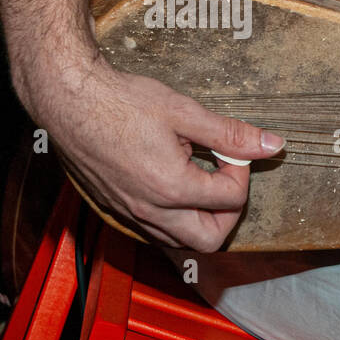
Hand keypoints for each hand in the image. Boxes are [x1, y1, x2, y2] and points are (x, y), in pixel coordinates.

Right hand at [21, 52, 283, 251]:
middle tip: (225, 181)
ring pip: (179, 241)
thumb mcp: (185, 112)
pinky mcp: (114, 208)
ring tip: (201, 182)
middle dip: (228, 214)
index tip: (230, 151)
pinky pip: (153, 230)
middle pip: (209, 240)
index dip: (241, 173)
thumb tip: (271, 145)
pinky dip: (173, 218)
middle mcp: (150, 210)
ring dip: (200, 220)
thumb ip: (230, 135)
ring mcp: (129, 212)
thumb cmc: (121, 101)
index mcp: (172, 188)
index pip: (231, 201)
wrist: (68, 98)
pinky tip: (174, 186)